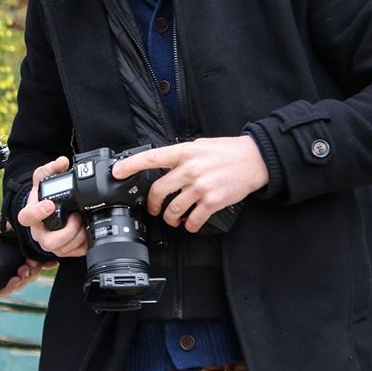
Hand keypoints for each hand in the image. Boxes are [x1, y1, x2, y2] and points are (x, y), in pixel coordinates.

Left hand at [0, 214, 51, 294]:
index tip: (48, 262)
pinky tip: (15, 281)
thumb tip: (38, 233)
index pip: (35, 262)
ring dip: (24, 279)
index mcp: (19, 253)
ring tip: (23, 272)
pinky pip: (2, 290)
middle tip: (32, 265)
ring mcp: (3, 274)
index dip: (43, 263)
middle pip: (30, 274)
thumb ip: (21, 229)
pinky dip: (10, 287)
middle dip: (34, 271)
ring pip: (19, 283)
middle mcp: (13, 265)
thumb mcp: (7, 225)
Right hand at [17, 157, 87, 257]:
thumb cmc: (42, 196)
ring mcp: (49, 243)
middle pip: (48, 241)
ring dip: (77, 236)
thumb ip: (50, 168)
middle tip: (77, 216)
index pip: (27, 217)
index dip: (38, 212)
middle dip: (67, 231)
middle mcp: (38, 232)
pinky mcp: (62, 250)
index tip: (50, 204)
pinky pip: (73, 253)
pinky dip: (83, 244)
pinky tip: (85, 232)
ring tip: (83, 222)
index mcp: (30, 215)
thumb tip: (62, 161)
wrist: (46, 209)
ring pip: (62, 249)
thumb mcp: (43, 179)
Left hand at [111, 136, 267, 232]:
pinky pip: (193, 219)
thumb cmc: (227, 151)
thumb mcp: (200, 145)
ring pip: (173, 208)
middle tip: (152, 209)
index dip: (130, 165)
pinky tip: (189, 224)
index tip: (116, 172)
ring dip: (169, 218)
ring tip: (171, 219)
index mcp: (183, 153)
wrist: (255, 160)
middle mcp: (189, 169)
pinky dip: (188, 225)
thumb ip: (181, 155)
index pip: (151, 158)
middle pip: (158, 191)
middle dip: (151, 204)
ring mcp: (201, 187)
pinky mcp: (213, 201)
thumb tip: (164, 163)